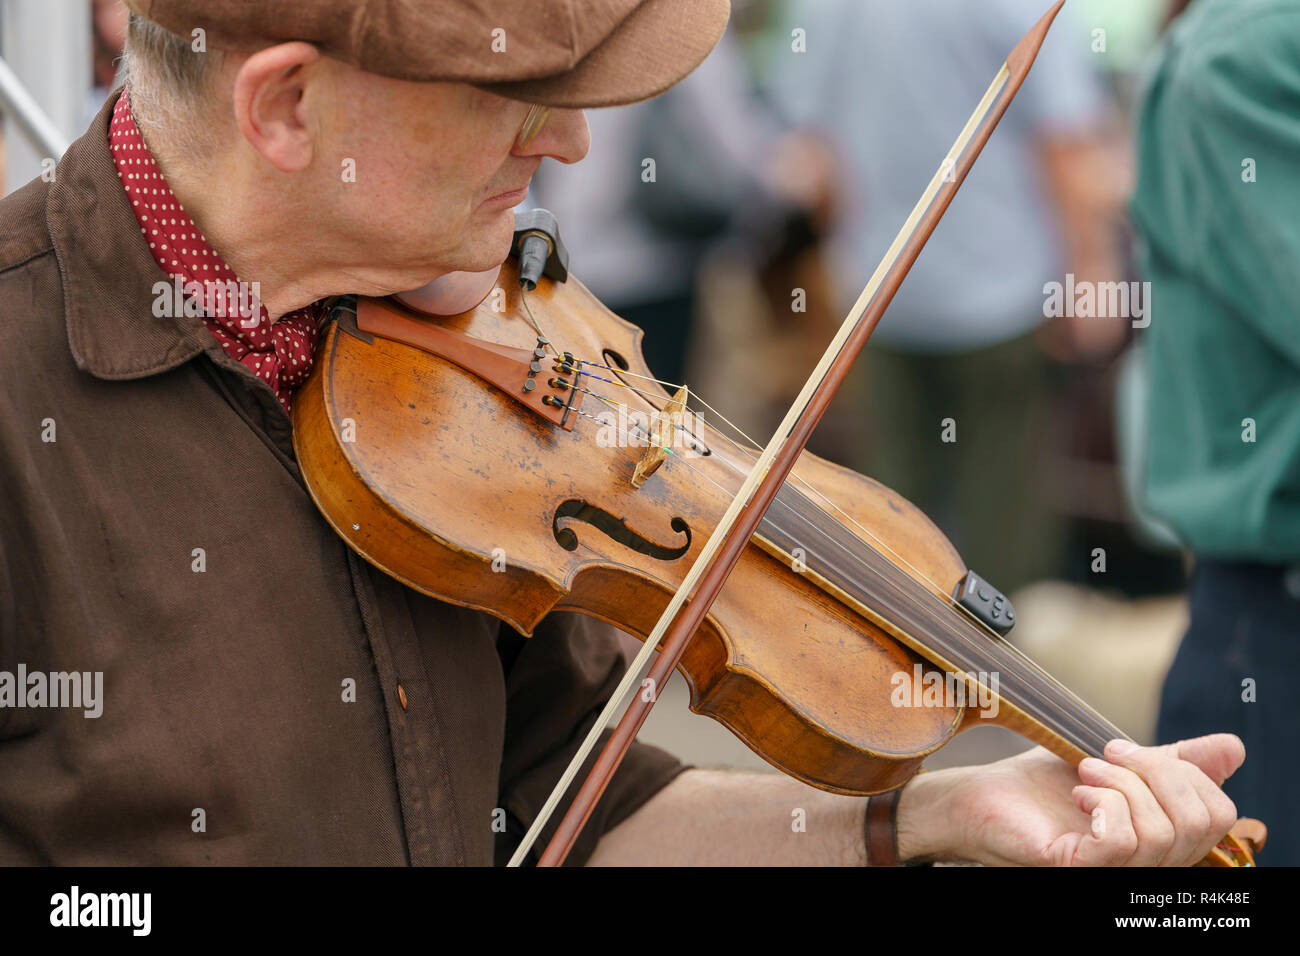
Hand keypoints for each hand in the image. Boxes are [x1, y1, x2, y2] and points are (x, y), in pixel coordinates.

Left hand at [900, 734, 1243, 865]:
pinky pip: (1121, 843)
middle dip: (1158, 770)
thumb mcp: (1114, 763)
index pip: (1218, 814)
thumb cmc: (1040, 784)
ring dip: (1122, 784)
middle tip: (1105, 755)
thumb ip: (1170, 760)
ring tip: (1084, 772)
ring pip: (1162, 833)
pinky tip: (1076, 794)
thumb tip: (1232, 747)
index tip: (1127, 749)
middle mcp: (1146, 864)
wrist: (978, 795)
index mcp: (1162, 838)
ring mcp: (1112, 871)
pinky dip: (1104, 804)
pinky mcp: (1077, 869)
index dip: (1188, 771)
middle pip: (1201, 822)